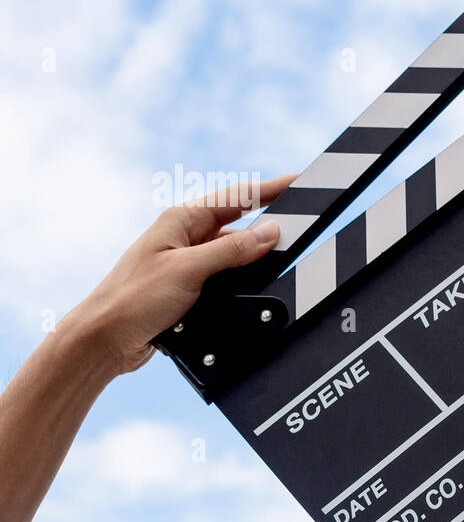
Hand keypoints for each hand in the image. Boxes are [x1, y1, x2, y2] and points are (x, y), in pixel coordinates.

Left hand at [64, 174, 294, 374]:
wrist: (104, 340)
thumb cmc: (133, 299)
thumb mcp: (187, 270)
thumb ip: (231, 251)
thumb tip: (270, 233)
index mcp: (181, 220)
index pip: (237, 197)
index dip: (271, 188)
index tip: (299, 182)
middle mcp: (186, 236)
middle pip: (240, 224)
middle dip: (269, 226)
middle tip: (301, 228)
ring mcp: (189, 262)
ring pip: (236, 253)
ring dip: (254, 259)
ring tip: (281, 261)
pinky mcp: (191, 286)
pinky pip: (228, 276)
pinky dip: (243, 280)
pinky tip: (255, 288)